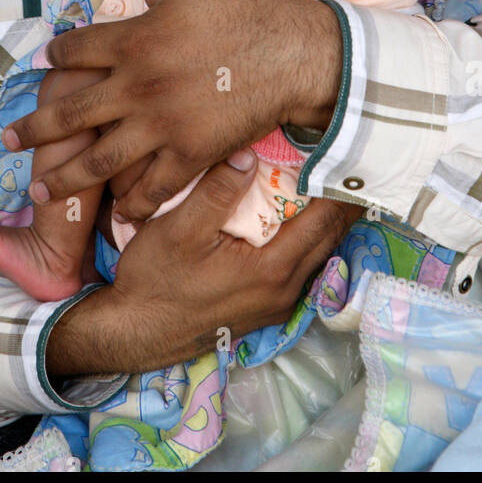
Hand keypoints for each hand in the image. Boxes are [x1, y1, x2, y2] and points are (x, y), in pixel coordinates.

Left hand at [4, 0, 341, 222]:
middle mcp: (138, 88)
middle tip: (8, 141)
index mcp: (135, 40)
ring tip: (37, 190)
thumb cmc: (255, 0)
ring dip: (63, 177)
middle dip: (33, 129)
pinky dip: (131, 201)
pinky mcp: (191, 154)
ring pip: (99, 158)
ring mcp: (162, 126)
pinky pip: (152, 185)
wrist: (303, 52)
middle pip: (70, 114)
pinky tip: (116, 211)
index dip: (54, 56)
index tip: (42, 64)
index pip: (75, 51)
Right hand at [45, 154, 362, 375]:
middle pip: (330, 238)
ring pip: (319, 254)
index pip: (326, 221)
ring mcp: (277, 303)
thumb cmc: (155, 281)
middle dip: (340, 199)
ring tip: (327, 180)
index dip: (339, 186)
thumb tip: (248, 153)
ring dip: (326, 219)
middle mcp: (285, 290)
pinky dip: (309, 237)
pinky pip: (302, 266)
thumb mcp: (179, 229)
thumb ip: (217, 191)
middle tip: (344, 158)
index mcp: (273, 269)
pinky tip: (297, 217)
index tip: (346, 150)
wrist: (134, 332)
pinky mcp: (266, 308)